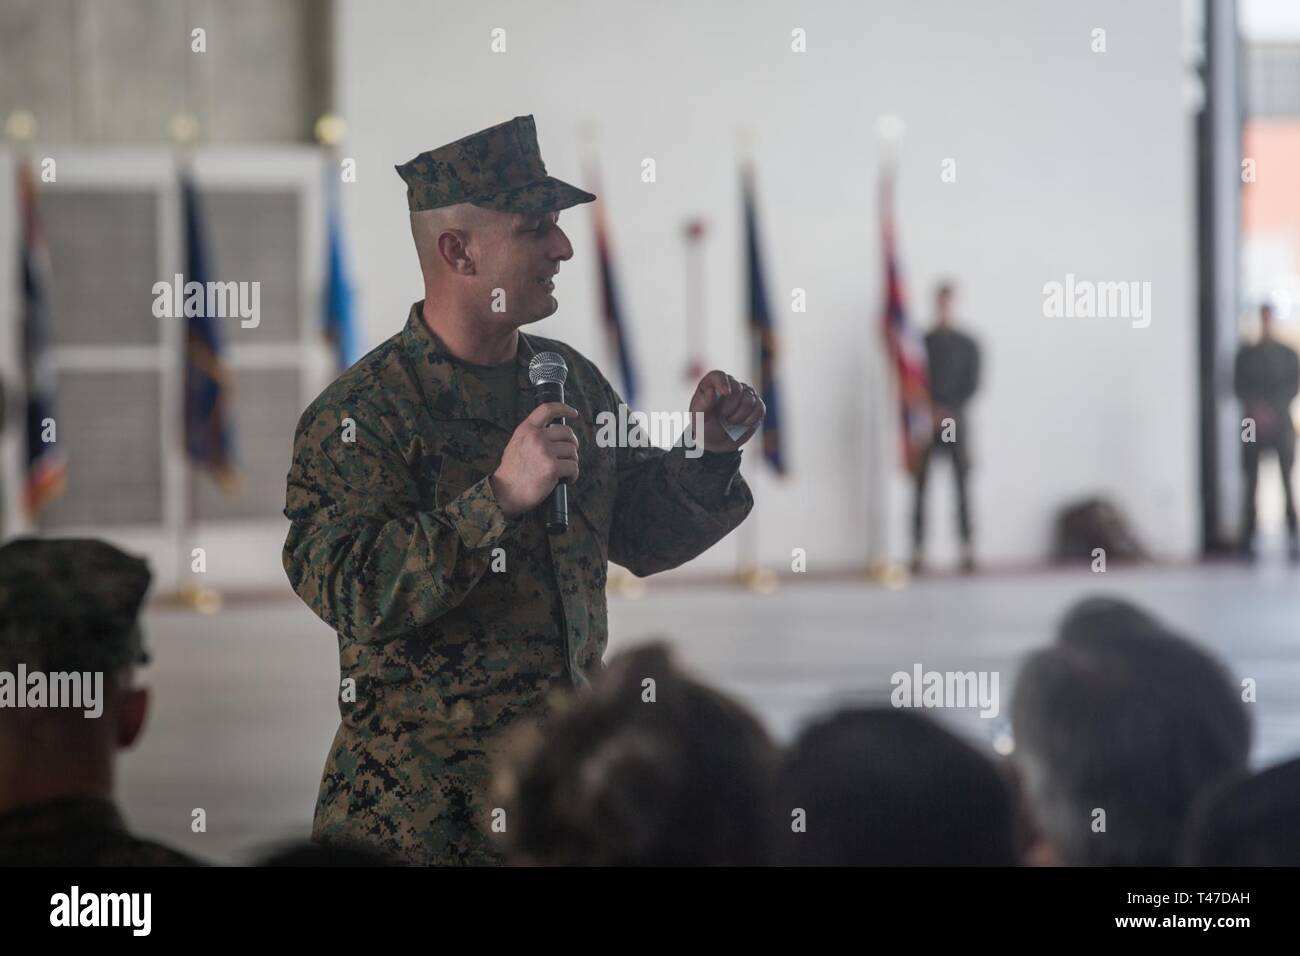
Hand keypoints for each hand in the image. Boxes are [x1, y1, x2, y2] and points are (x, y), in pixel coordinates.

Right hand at [490, 402, 579, 518]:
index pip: (547, 410)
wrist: (505, 492)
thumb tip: (553, 433)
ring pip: (572, 451)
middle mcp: (536, 437)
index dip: (563, 409)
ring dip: (571, 462)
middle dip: (572, 445)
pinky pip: (573, 467)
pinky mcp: (552, 467)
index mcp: (526, 429)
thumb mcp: (516, 444)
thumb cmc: (511, 472)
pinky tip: (566, 479)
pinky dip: (573, 475)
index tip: (573, 413)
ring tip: (563, 471)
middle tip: (567, 456)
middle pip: (567, 433)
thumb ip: (532, 435)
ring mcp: (545, 452)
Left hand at [689, 370, 764, 452]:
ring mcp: (745, 394)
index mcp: (712, 383)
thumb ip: (703, 403)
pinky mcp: (757, 405)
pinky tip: (742, 424)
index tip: (725, 393)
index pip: (719, 376)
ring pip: (750, 400)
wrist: (716, 441)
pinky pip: (760, 409)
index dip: (723, 383)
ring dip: (739, 416)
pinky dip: (750, 420)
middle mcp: (730, 385)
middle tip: (722, 416)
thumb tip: (712, 390)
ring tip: (730, 422)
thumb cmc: (704, 426)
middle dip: (730, 407)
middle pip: (737, 388)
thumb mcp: (699, 417)